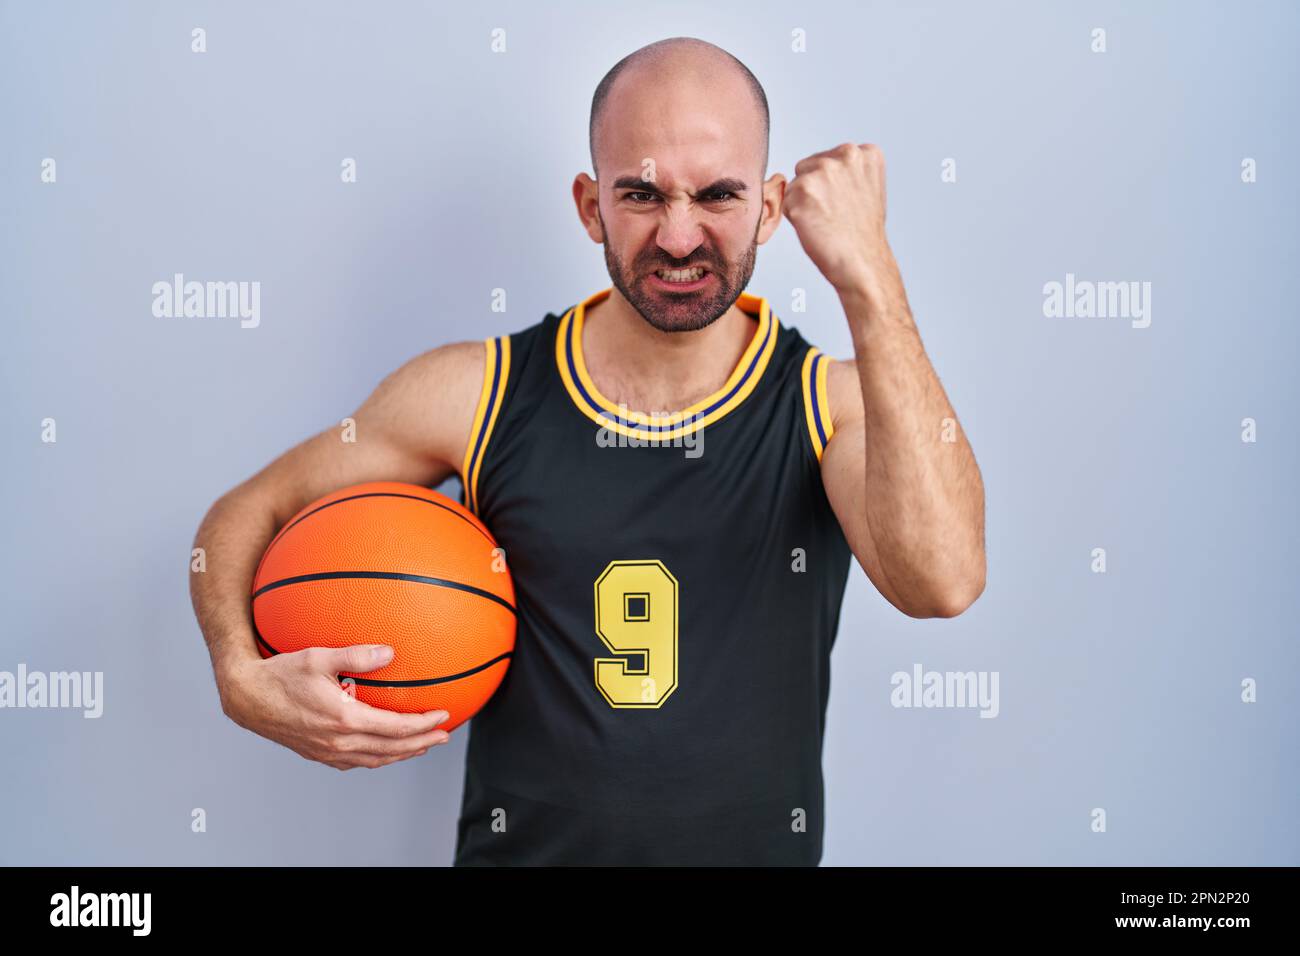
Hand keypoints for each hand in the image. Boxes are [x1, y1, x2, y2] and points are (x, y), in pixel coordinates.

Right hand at [219, 643, 451, 770]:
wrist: (246, 698)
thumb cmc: (281, 673)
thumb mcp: (319, 657)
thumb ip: (356, 654)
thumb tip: (390, 652)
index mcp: (344, 720)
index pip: (396, 728)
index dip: (424, 724)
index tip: (445, 716)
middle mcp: (338, 742)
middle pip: (392, 750)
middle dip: (422, 743)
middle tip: (445, 736)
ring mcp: (328, 752)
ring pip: (376, 760)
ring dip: (403, 754)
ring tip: (423, 745)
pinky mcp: (318, 754)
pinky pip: (357, 762)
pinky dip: (379, 757)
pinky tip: (386, 748)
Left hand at [781, 142, 895, 296]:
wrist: (862, 264)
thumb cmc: (862, 233)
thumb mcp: (868, 188)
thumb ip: (848, 171)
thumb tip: (822, 167)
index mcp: (864, 152)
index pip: (828, 159)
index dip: (831, 186)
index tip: (845, 203)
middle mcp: (844, 155)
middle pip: (807, 167)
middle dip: (814, 190)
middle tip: (833, 214)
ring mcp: (822, 172)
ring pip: (795, 185)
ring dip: (802, 203)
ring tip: (825, 220)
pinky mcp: (801, 192)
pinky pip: (786, 202)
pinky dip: (794, 217)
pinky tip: (815, 227)